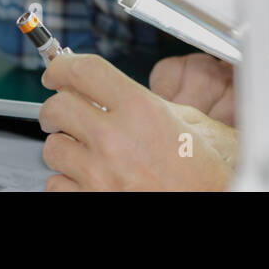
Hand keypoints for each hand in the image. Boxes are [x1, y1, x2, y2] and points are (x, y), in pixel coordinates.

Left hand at [39, 53, 236, 190]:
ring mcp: (99, 175)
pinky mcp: (90, 200)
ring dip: (65, 146)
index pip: (84, 72)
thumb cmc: (208, 173)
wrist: (216, 201)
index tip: (56, 72)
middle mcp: (115, 140)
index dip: (61, 67)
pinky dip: (66, 180)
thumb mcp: (190, 122)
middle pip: (57, 107)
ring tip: (85, 149)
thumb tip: (114, 92)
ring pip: (52, 148)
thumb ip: (149, 103)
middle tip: (66, 112)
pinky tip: (87, 176)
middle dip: (57, 108)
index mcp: (141, 110)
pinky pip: (55, 184)